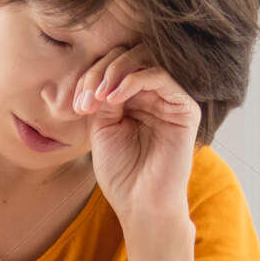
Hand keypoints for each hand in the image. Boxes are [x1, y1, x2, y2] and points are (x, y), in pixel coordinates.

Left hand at [73, 44, 199, 230]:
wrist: (141, 205)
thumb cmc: (121, 173)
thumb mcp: (102, 127)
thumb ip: (101, 96)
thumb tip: (95, 71)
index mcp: (135, 98)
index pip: (114, 65)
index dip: (91, 75)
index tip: (74, 104)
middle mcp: (155, 95)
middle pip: (128, 56)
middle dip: (99, 72)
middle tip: (84, 98)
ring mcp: (171, 99)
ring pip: (144, 59)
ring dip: (114, 72)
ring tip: (98, 97)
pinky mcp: (185, 108)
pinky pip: (160, 76)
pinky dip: (133, 80)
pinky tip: (114, 97)